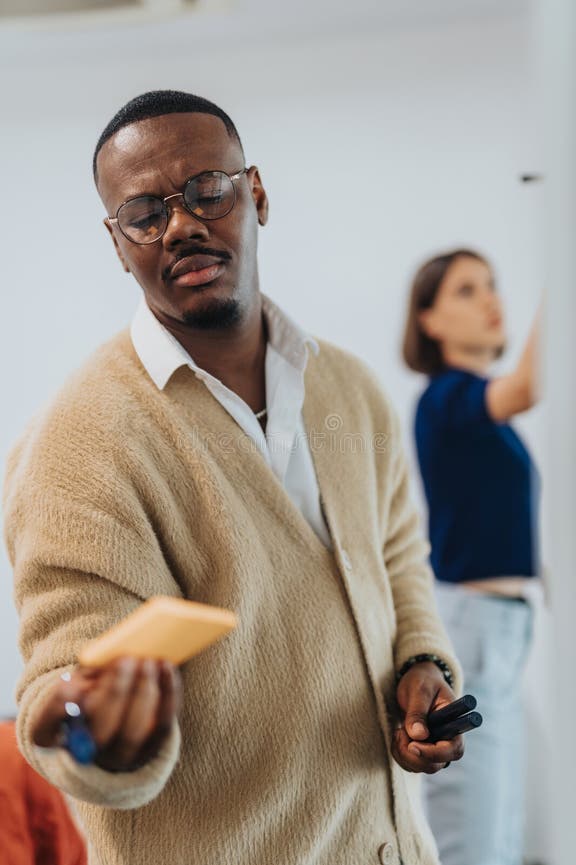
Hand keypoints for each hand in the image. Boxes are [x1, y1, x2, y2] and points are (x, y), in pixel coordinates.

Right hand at [31, 657, 180, 771]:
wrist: (109, 723)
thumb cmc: (87, 692)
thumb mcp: (77, 679)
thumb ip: (85, 673)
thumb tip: (102, 669)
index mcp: (52, 733)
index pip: (45, 728)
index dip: (58, 708)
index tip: (70, 683)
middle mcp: (82, 754)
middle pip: (99, 731)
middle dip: (116, 692)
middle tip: (127, 659)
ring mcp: (117, 758)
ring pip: (133, 732)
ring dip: (144, 692)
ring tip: (148, 661)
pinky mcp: (149, 751)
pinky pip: (162, 726)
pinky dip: (167, 694)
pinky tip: (166, 667)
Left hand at [392, 661, 463, 772]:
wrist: (417, 680)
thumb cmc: (423, 681)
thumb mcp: (420, 690)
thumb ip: (418, 712)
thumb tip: (418, 735)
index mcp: (454, 724)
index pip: (453, 749)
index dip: (433, 753)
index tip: (413, 745)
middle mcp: (447, 740)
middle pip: (435, 764)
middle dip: (413, 755)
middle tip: (400, 732)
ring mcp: (435, 747)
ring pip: (422, 767)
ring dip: (404, 754)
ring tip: (399, 730)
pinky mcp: (423, 750)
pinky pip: (411, 764)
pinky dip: (400, 754)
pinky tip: (398, 735)